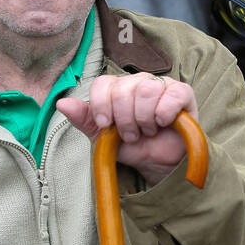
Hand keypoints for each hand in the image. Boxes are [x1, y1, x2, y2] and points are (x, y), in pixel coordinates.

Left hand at [57, 73, 200, 184]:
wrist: (159, 163)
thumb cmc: (132, 147)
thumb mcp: (104, 137)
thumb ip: (84, 120)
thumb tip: (62, 103)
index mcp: (117, 89)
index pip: (103, 83)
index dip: (101, 105)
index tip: (106, 125)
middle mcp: (138, 82)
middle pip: (123, 89)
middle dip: (124, 119)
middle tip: (130, 135)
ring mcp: (161, 85)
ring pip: (146, 90)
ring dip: (143, 119)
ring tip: (147, 131)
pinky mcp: (182, 93)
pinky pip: (171, 94)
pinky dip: (164, 113)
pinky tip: (163, 123)